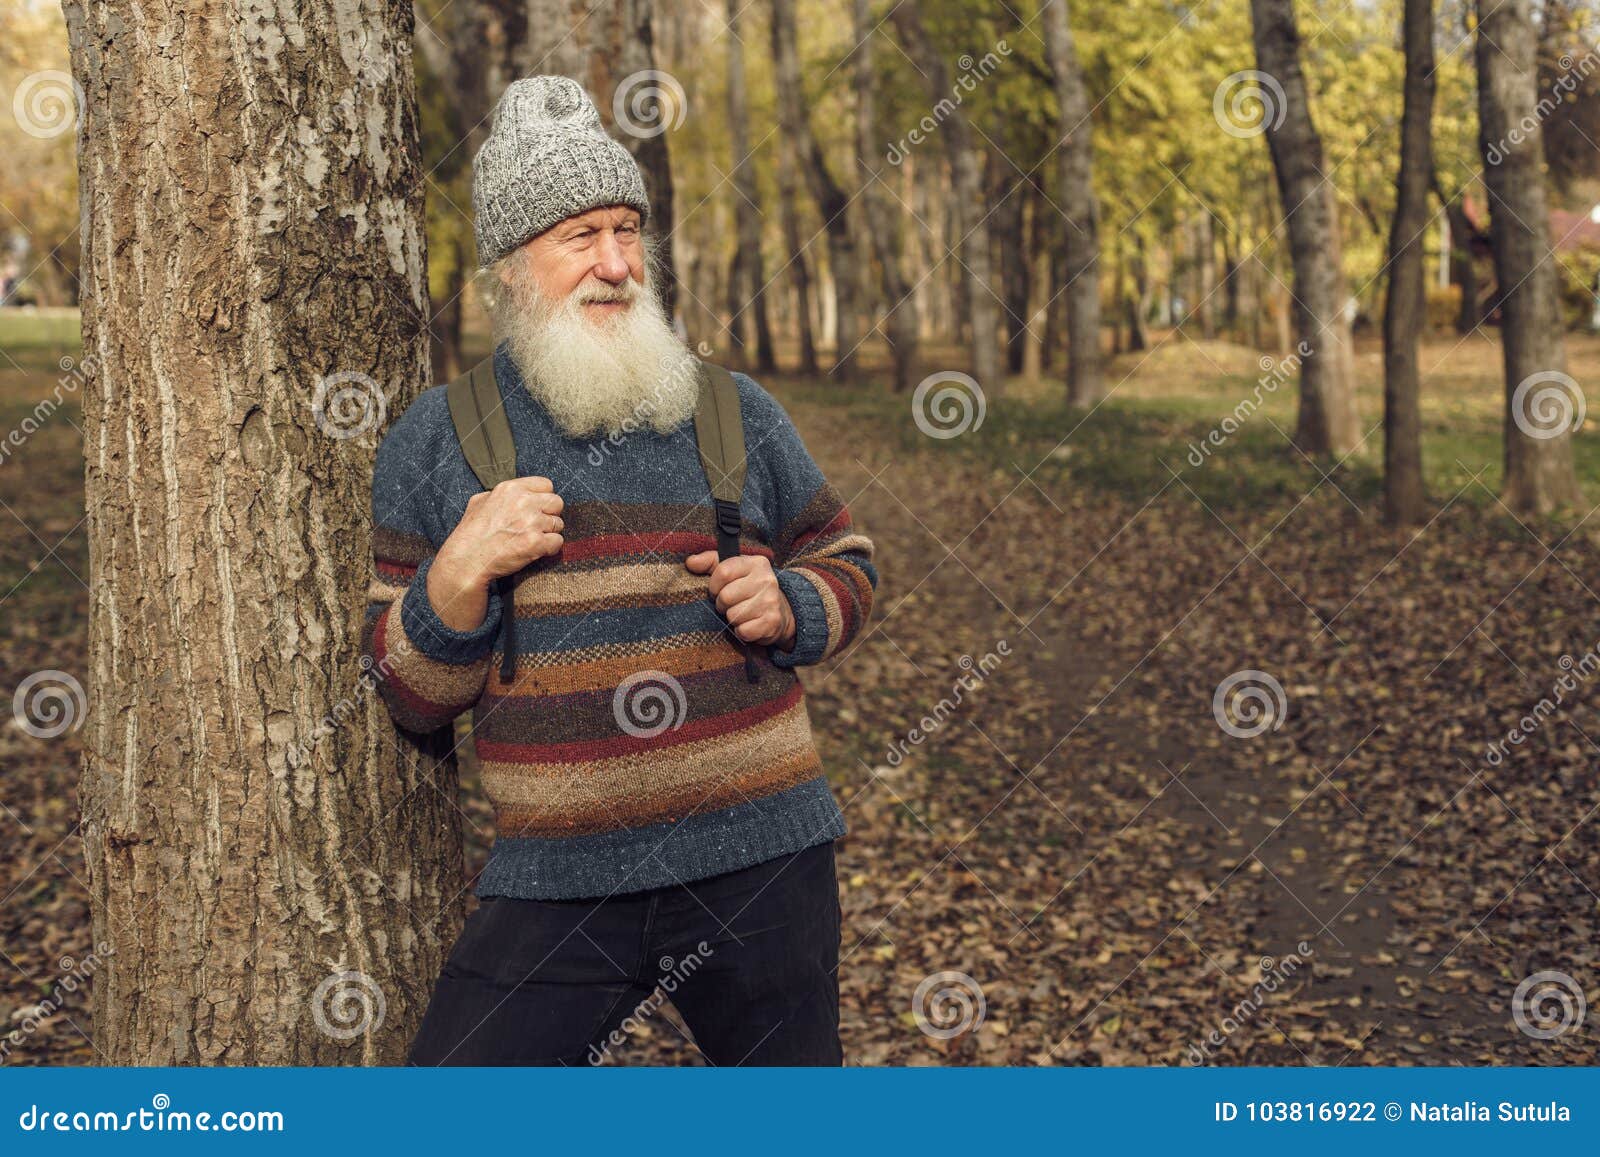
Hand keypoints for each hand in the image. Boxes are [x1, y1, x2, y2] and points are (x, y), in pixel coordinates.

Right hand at [428, 477, 564, 631]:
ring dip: (549, 533)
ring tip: (532, 540)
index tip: (537, 508)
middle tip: (537, 526)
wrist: (466, 561)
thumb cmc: (470, 534)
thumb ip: (498, 494)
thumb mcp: (478, 502)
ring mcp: (531, 522)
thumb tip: (512, 494)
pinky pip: (558, 542)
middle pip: (557, 502)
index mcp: (510, 489)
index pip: (546, 484)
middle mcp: (523, 502)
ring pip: (558, 524)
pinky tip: (537, 551)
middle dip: (550, 514)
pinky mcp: (536, 543)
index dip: (543, 498)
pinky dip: (550, 548)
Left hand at [685, 550, 796, 649]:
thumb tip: (690, 563)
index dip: (714, 585)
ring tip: (741, 613)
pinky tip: (748, 624)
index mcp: (756, 563)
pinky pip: (743, 631)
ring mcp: (771, 602)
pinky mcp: (772, 622)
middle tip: (731, 604)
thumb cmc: (748, 588)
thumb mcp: (733, 570)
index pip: (723, 572)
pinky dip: (741, 631)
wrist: (780, 612)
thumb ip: (710, 562)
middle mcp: (767, 580)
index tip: (718, 590)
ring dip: (732, 618)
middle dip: (722, 604)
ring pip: (733, 615)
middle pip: (726, 596)